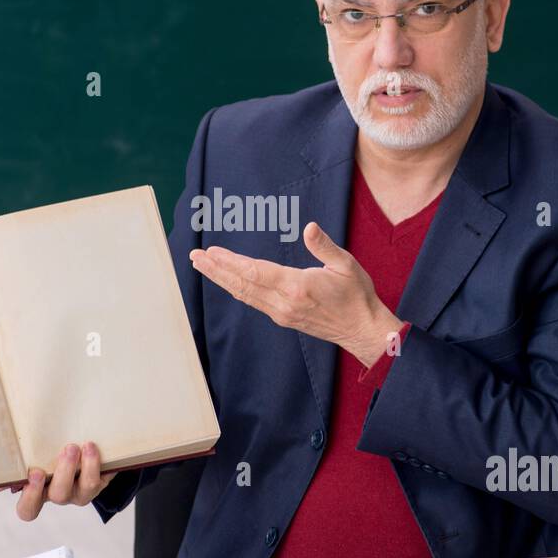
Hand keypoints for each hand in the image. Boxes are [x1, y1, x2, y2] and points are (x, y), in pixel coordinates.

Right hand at [11, 442, 117, 520]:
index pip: (28, 509)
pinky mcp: (100, 482)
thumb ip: (12, 465)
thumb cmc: (48, 453)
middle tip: (66, 450)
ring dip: (85, 466)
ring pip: (85, 488)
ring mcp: (81, 491)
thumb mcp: (30, 455)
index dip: (31, 496)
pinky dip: (98, 463)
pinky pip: (102, 478)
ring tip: (83, 445)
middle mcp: (59, 494)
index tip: (33, 473)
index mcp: (38, 493)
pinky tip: (94, 446)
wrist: (84, 450)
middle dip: (63, 473)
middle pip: (59, 495)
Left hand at [190, 221, 402, 367]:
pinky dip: (237, 290)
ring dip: (222, 280)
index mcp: (297, 287)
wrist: (362, 330)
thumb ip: (324, 246)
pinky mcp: (284, 318)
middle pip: (242, 284)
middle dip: (216, 270)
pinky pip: (254, 302)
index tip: (211, 252)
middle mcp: (284, 303)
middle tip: (195, 257)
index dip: (230, 262)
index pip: (254, 272)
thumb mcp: (346, 265)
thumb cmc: (357, 296)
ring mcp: (282, 313)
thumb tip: (309, 228)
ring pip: (245, 295)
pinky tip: (229, 282)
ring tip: (204, 266)